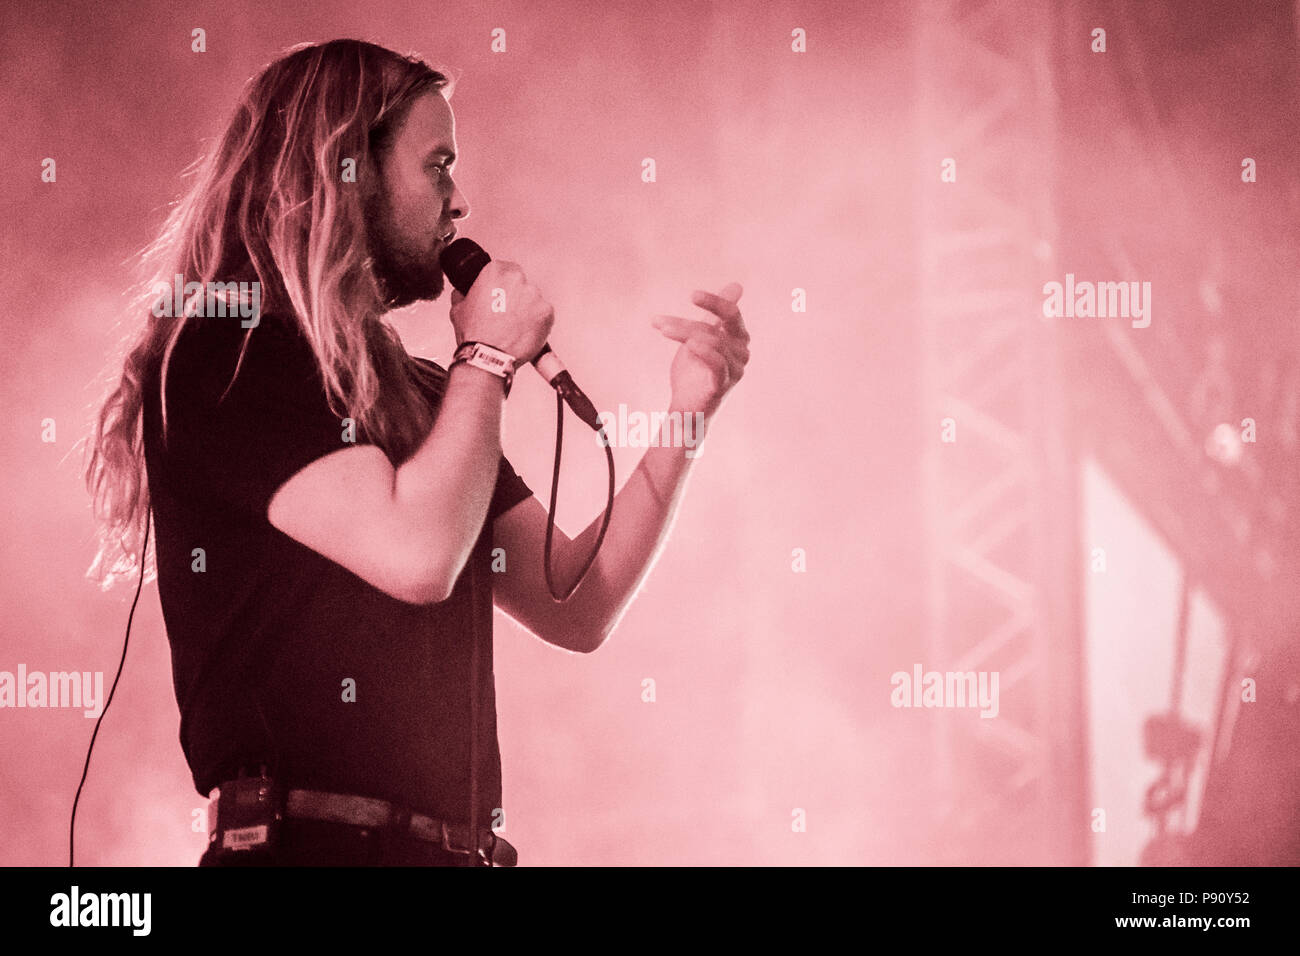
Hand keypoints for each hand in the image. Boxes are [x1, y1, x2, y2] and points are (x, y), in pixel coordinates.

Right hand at [449, 261, 553, 363]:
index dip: (502, 284)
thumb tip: (464, 292)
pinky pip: (544, 314)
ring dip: (527, 309)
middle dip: (516, 295)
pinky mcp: (547, 312)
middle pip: (521, 283)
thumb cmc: (474, 334)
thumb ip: (463, 293)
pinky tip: (524, 332)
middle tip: (506, 313)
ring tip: (515, 326)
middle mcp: (518, 279)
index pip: (505, 269)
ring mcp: (535, 295)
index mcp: (496, 271)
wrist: (488, 357)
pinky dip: (538, 322)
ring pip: (534, 299)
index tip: (500, 294)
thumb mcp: (458, 308)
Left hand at [651, 282, 748, 417]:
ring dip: (683, 334)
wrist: (685, 409)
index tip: (692, 296)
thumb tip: (737, 286)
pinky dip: (704, 352)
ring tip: (662, 330)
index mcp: (738, 339)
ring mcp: (736, 370)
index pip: (731, 314)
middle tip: (658, 322)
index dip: (714, 302)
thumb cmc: (693, 373)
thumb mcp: (699, 338)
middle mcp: (742, 353)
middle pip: (716, 328)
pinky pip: (718, 364)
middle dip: (685, 323)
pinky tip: (689, 345)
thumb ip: (713, 315)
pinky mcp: (723, 385)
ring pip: (711, 342)